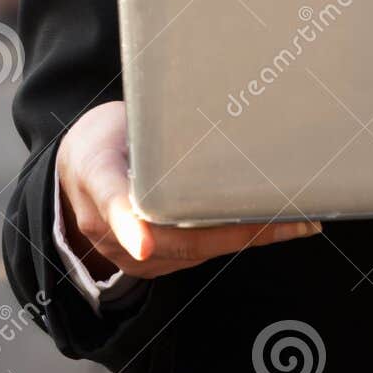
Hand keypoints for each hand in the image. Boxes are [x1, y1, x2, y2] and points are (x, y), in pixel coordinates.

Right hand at [56, 101, 322, 282]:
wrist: (73, 181)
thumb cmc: (100, 142)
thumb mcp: (109, 125)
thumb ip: (143, 127)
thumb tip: (199, 108)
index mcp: (96, 179)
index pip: (111, 202)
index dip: (128, 224)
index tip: (145, 243)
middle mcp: (108, 228)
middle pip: (172, 238)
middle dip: (234, 230)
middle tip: (288, 214)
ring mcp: (130, 254)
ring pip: (193, 250)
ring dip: (248, 236)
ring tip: (299, 218)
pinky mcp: (152, 264)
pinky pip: (198, 254)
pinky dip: (237, 239)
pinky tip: (276, 225)